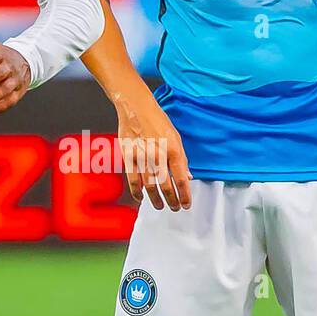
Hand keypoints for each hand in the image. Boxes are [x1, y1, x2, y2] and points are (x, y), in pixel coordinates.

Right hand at [116, 95, 191, 210]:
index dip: (184, 195)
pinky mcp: (129, 157)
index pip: (181, 179)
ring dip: (155, 200)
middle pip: (166, 186)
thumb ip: (182, 159)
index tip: (186, 204)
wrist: (136, 108)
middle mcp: (158, 155)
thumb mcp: (175, 137)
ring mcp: (142, 157)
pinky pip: (133, 180)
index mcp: (173, 150)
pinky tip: (141, 198)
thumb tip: (188, 177)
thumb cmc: (157, 121)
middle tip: (174, 207)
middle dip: (172, 200)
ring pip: (149, 186)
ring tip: (160, 206)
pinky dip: (137, 192)